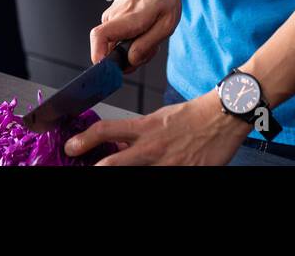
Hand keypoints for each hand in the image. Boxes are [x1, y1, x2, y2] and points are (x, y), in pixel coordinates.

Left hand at [64, 93, 250, 164]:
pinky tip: (152, 173)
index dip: (84, 140)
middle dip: (95, 170)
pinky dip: (152, 177)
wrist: (223, 115)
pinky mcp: (184, 173)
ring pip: (133, 175)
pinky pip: (161, 179)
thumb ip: (139, 133)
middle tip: (84, 171)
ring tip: (112, 174)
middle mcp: (151, 147)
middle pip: (112, 163)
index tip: (71, 146)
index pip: (106, 130)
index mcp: (145, 128)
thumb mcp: (159, 118)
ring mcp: (167, 163)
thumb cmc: (192, 115)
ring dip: (122, 175)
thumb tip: (118, 144)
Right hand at [90, 0, 179, 67]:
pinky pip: (118, 37)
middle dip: (128, 58)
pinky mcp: (112, 16)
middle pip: (110, 50)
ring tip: (151, 33)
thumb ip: (148, 44)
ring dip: (134, 47)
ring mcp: (111, 15)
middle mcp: (114, 16)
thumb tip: (130, 61)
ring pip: (116, 44)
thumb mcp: (167, 23)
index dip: (97, 54)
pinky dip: (132, 39)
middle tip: (149, 48)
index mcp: (129, 17)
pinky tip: (145, 29)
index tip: (106, 67)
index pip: (100, 36)